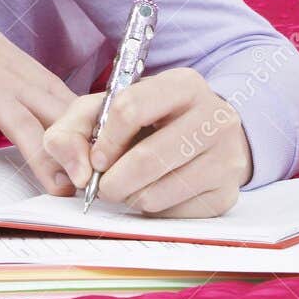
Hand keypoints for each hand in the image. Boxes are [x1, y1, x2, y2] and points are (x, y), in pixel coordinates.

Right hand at [0, 0, 79, 194]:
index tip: (115, 161)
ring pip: (21, 126)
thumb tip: (83, 127)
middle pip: (56, 119)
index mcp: (37, 80)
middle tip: (95, 182)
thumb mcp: (21, 70)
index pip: (76, 108)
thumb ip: (47, 99)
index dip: (97, 135)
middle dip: (79, 150)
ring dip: (42, 159)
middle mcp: (17, 85)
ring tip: (58, 189)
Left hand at [41, 67, 252, 216]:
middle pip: (146, 158)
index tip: (98, 158)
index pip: (130, 108)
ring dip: (130, 197)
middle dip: (112, 180)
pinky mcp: (226, 193)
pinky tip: (157, 192)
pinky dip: (153, 209)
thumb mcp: (107, 111)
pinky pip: (173, 214)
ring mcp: (226, 157)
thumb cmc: (150, 122)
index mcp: (182, 84)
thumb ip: (72, 131)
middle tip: (104, 186)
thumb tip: (77, 173)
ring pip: (157, 193)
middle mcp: (214, 117)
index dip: (105, 140)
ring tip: (130, 186)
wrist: (206, 138)